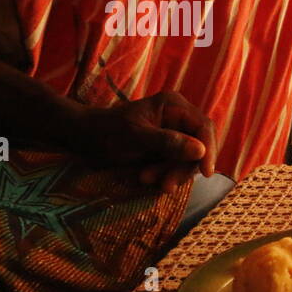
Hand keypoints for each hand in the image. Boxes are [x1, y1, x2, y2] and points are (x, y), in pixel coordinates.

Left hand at [74, 91, 217, 191]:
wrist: (83, 138)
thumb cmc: (106, 132)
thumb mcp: (136, 137)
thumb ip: (169, 142)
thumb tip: (201, 150)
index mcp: (174, 106)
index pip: (203, 127)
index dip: (209, 150)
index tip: (206, 173)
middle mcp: (178, 118)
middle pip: (198, 146)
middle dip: (183, 168)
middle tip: (166, 185)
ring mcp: (173, 133)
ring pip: (188, 159)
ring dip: (171, 173)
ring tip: (145, 179)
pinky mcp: (166, 148)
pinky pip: (175, 164)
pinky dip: (164, 174)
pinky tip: (145, 178)